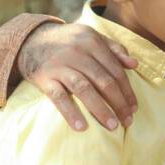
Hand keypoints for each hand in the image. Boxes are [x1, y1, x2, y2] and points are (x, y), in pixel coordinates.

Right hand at [18, 21, 138, 130]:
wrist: (29, 39)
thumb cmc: (68, 42)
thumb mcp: (91, 37)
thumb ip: (113, 49)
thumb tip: (134, 64)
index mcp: (92, 42)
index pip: (116, 71)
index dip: (127, 91)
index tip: (134, 108)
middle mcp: (77, 52)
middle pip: (104, 81)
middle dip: (119, 103)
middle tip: (127, 121)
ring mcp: (59, 65)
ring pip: (85, 89)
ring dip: (100, 110)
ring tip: (112, 126)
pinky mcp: (44, 77)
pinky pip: (59, 97)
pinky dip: (71, 112)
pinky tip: (81, 127)